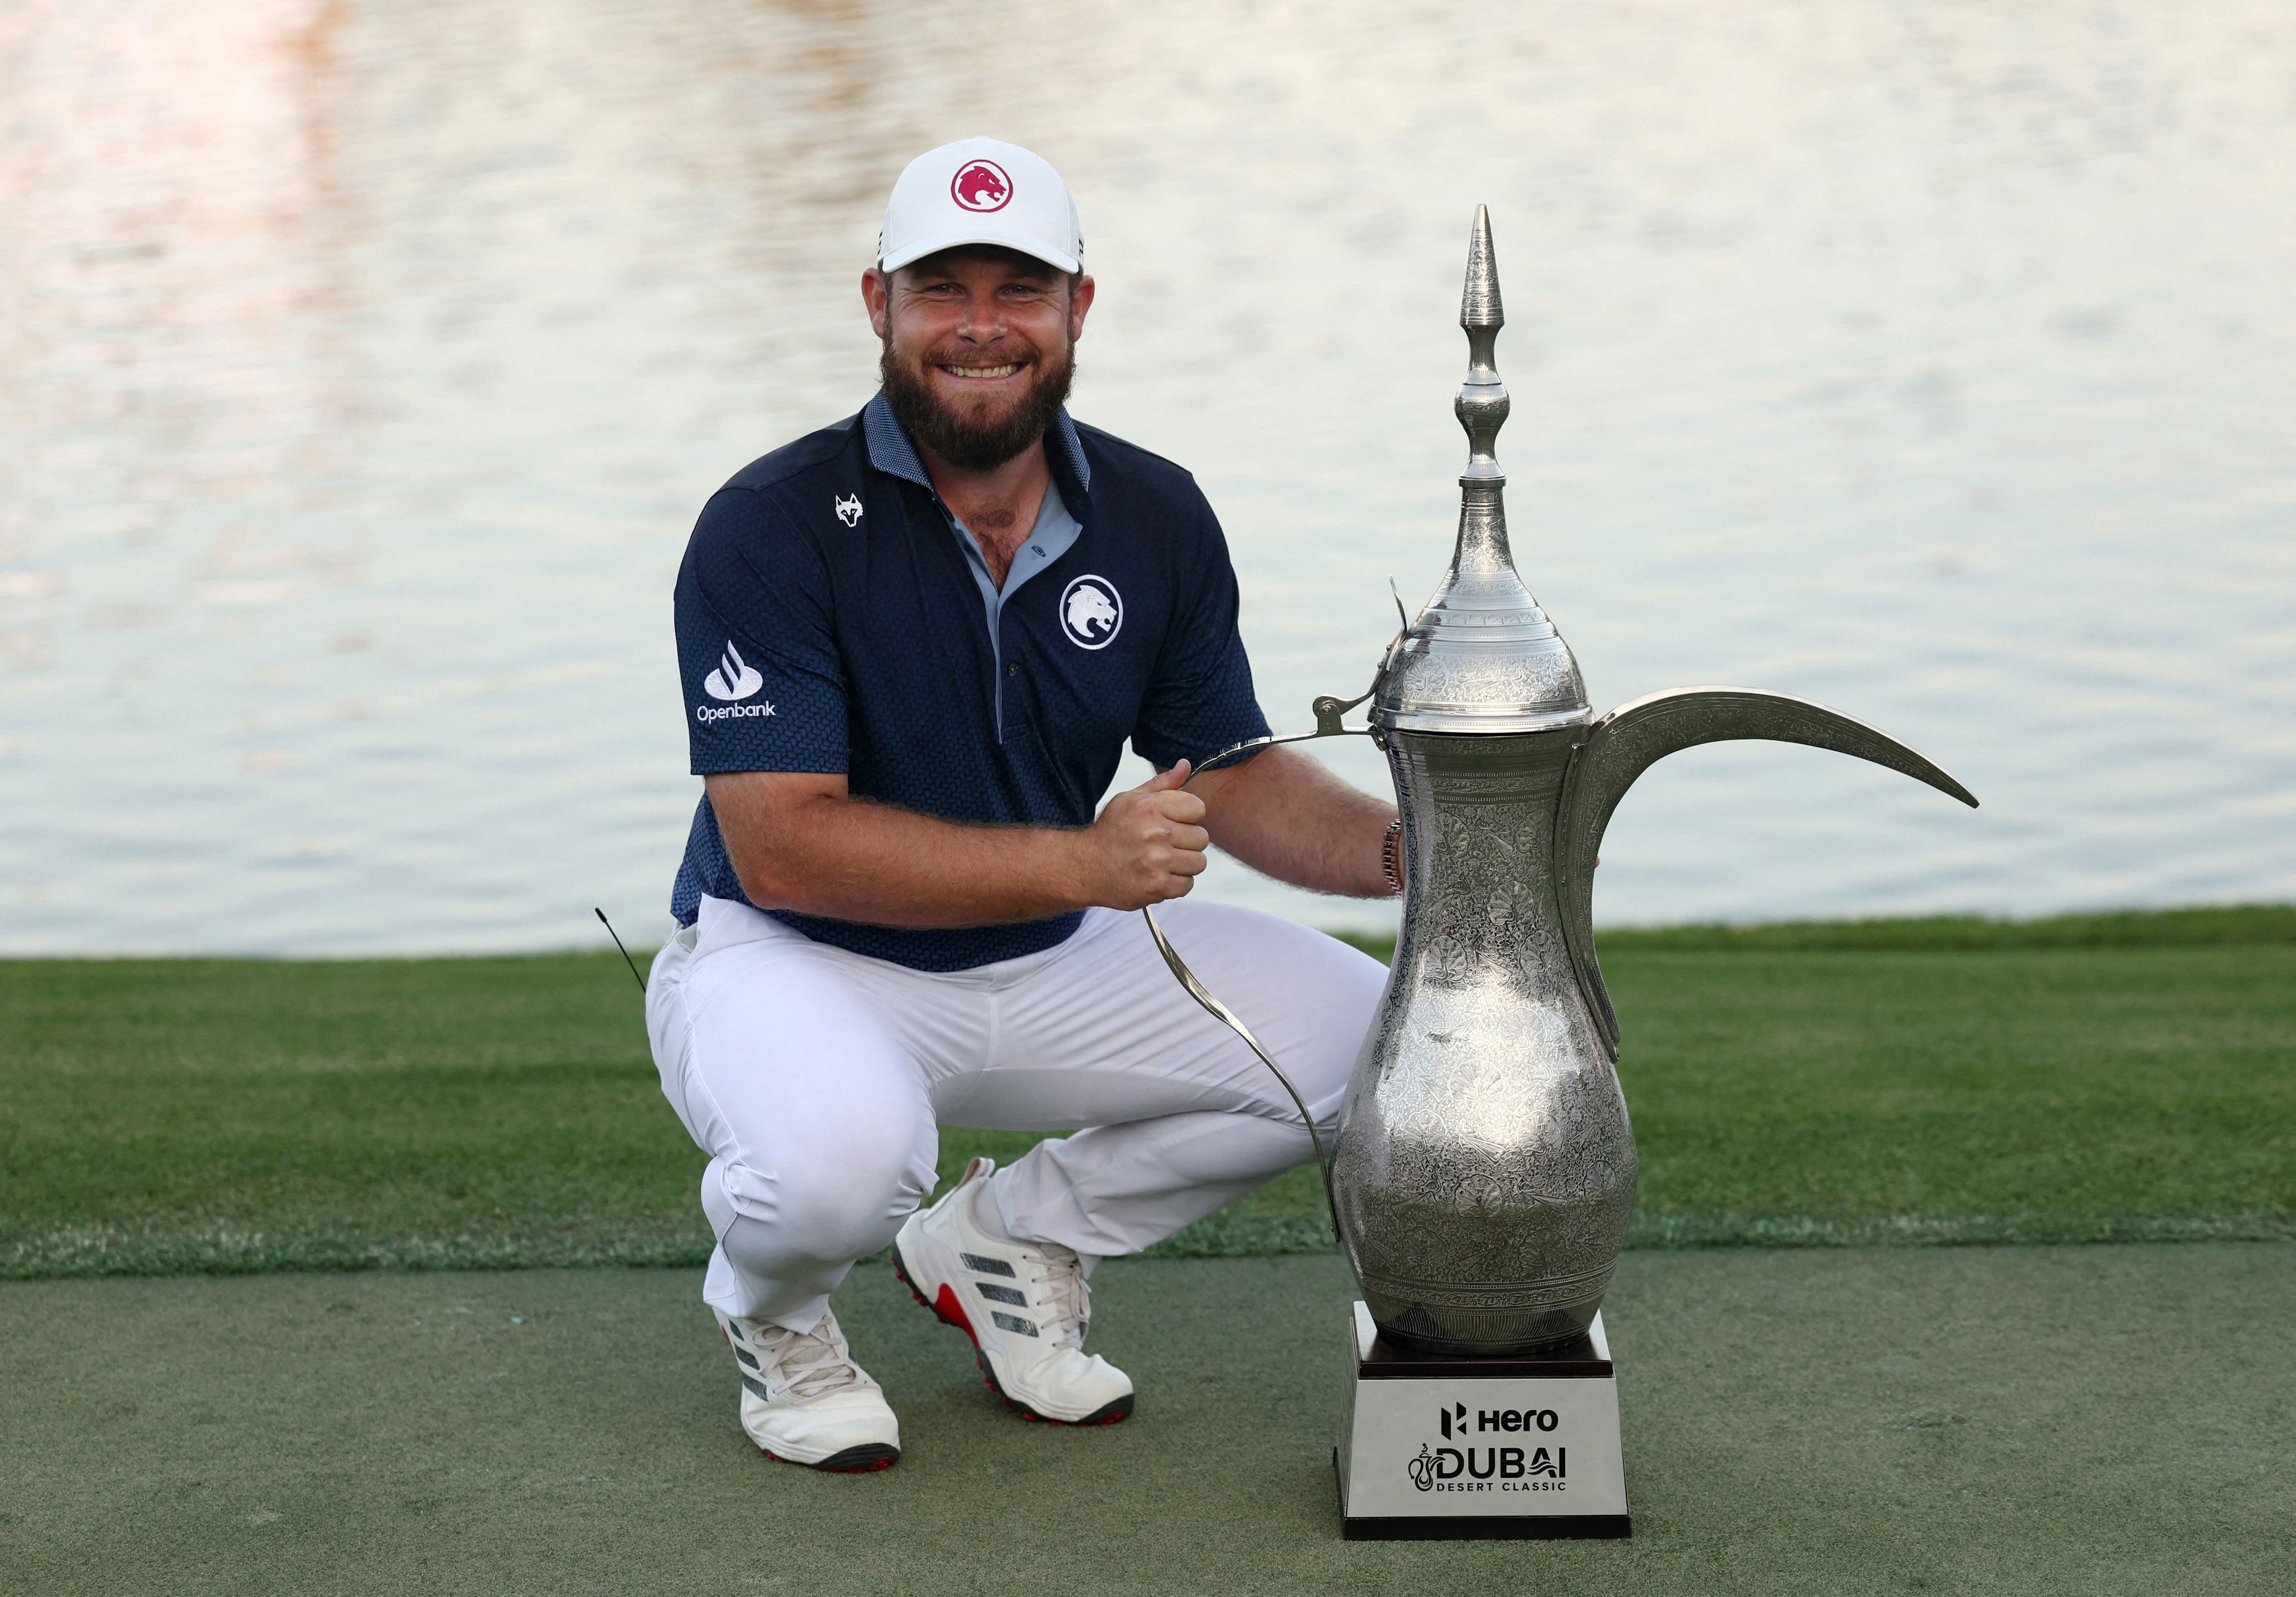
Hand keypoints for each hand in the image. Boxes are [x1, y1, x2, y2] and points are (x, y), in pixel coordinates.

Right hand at [1082, 762, 1208, 908]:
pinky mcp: (1157, 886)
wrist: (1085, 867)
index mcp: (1150, 807)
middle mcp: (1156, 833)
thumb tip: (1186, 765)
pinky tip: (1159, 876)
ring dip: (1184, 863)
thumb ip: (1162, 784)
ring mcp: (1158, 862)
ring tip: (1164, 861)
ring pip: (1199, 862)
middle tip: (1166, 844)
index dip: (1188, 816)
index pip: (1198, 808)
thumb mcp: (1130, 800)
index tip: (1174, 822)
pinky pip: (1187, 884)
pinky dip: (1176, 883)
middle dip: (1187, 841)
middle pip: (1202, 837)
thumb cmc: (1111, 832)